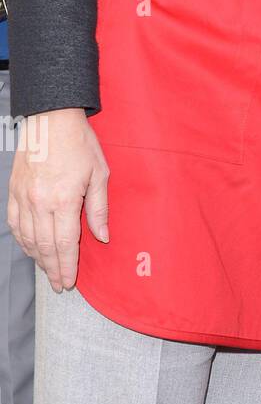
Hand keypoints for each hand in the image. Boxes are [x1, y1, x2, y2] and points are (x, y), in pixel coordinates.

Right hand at [6, 107, 108, 290]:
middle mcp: (40, 203)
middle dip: (53, 268)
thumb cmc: (79, 143)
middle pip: (46, 246)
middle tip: (59, 284)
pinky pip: (16, 224)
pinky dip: (23, 240)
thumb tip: (102, 236)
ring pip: (28, 238)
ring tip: (47, 270)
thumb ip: (99, 208)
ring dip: (38, 258)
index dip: (68, 266)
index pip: (66, 244)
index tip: (69, 282)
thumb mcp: (99, 174)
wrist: (51, 120)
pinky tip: (30, 248)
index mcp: (64, 200)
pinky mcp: (14, 191)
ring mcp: (24, 198)